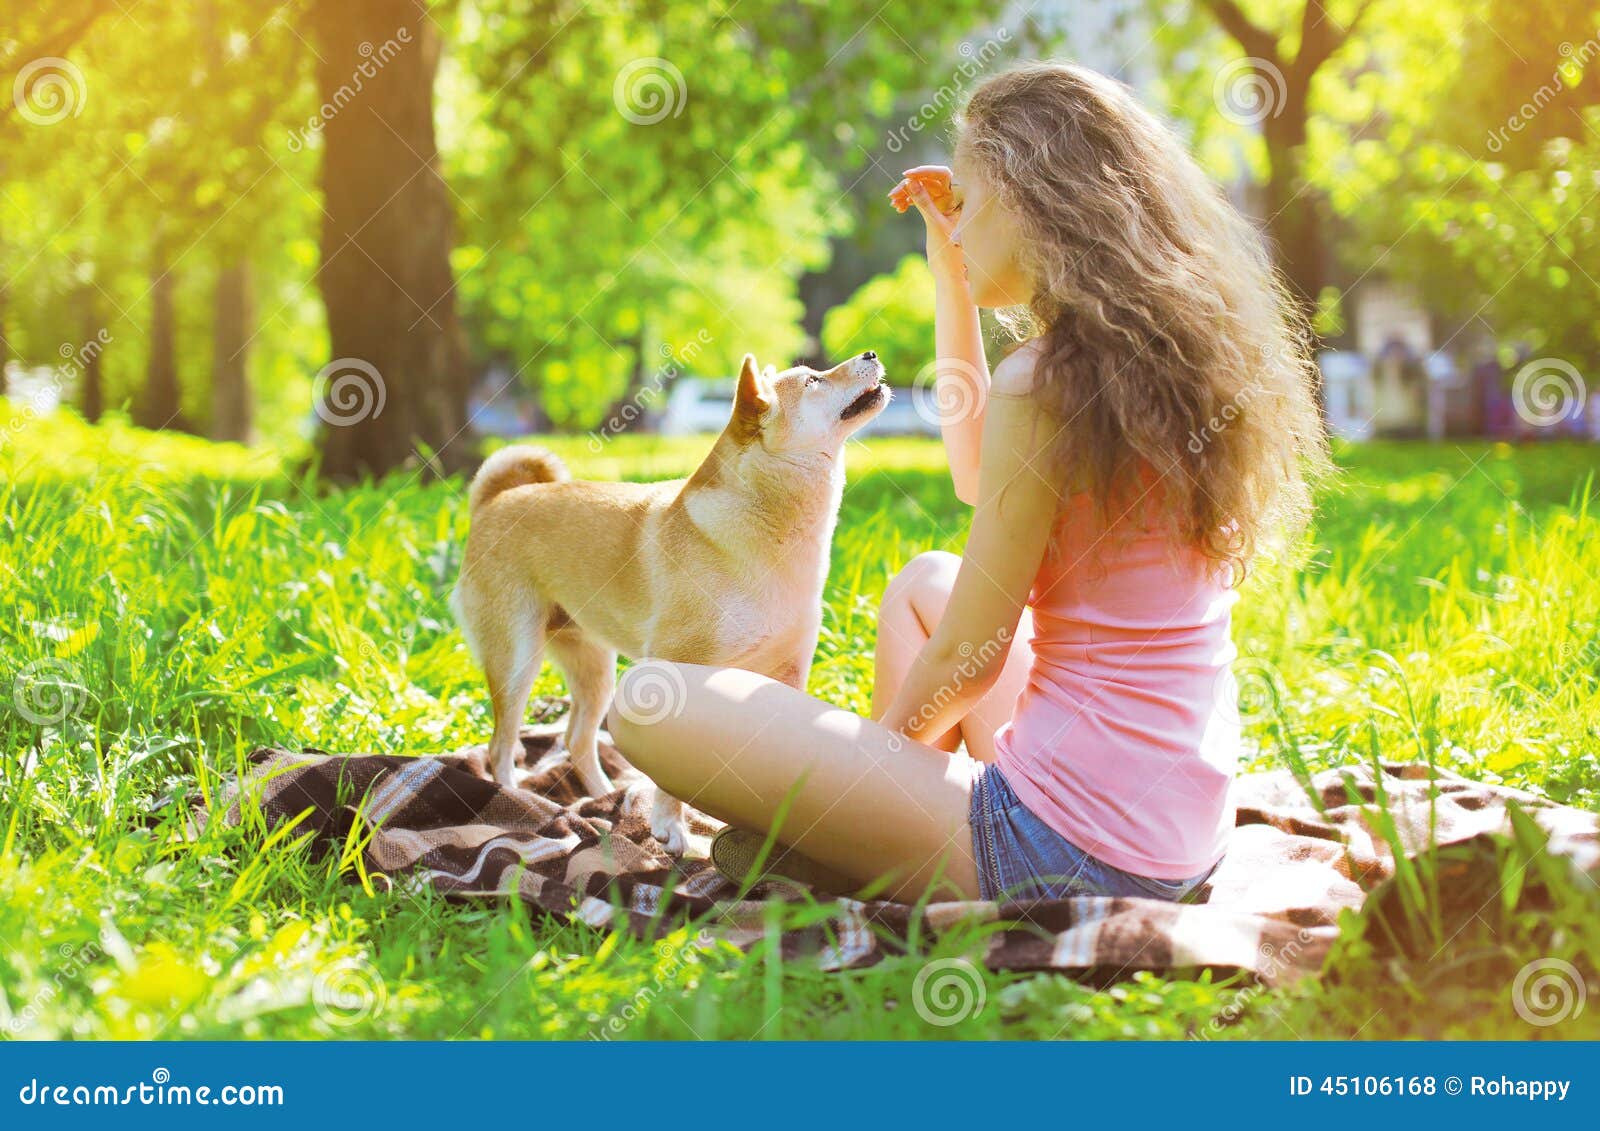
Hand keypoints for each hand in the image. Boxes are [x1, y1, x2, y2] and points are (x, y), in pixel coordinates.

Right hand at [889, 166, 966, 284]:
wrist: (951, 273)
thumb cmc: (950, 252)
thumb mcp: (935, 225)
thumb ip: (924, 202)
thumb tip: (910, 182)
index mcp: (960, 198)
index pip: (942, 175)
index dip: (925, 172)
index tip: (907, 176)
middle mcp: (953, 198)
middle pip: (929, 181)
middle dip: (910, 185)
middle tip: (893, 195)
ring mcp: (944, 204)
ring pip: (922, 190)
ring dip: (906, 194)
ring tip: (894, 204)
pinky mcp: (935, 212)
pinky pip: (920, 200)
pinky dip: (909, 201)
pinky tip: (899, 208)